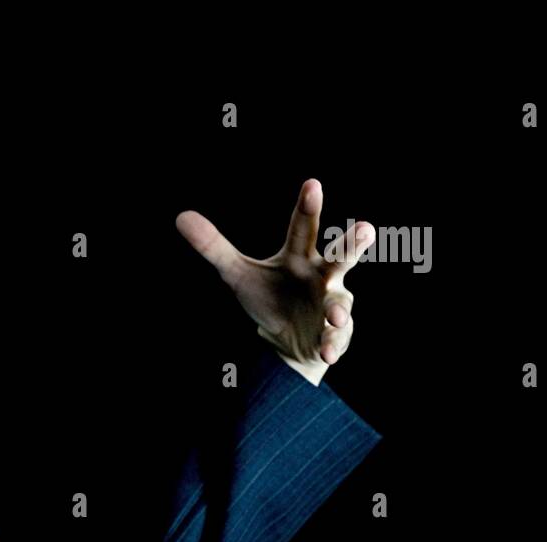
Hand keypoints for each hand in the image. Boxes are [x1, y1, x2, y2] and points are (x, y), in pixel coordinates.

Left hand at [175, 179, 371, 385]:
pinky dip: (332, 344)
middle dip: (352, 244)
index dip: (308, 207)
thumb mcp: (237, 274)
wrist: (286, 340)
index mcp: (300, 255)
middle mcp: (322, 275)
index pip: (303, 228)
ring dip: (339, 308)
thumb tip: (180, 216)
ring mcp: (331, 304)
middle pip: (340, 257)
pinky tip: (327, 353)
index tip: (312, 184)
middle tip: (366, 228)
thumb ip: (214, 247)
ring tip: (335, 315)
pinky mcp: (335, 334)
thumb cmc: (269, 297)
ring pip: (341, 302)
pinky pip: (336, 339)